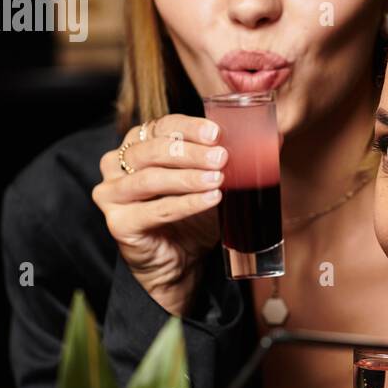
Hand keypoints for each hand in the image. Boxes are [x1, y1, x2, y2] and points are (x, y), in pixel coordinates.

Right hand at [92, 115, 225, 316]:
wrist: (179, 262)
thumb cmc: (191, 216)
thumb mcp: (212, 182)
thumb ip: (231, 160)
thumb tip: (275, 140)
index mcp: (138, 145)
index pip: (161, 126)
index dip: (189, 128)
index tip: (217, 133)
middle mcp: (116, 165)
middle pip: (153, 150)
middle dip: (191, 153)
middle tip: (222, 157)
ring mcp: (112, 194)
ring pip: (151, 178)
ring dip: (188, 177)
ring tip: (218, 178)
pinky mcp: (118, 223)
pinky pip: (155, 210)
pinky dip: (186, 204)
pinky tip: (210, 199)